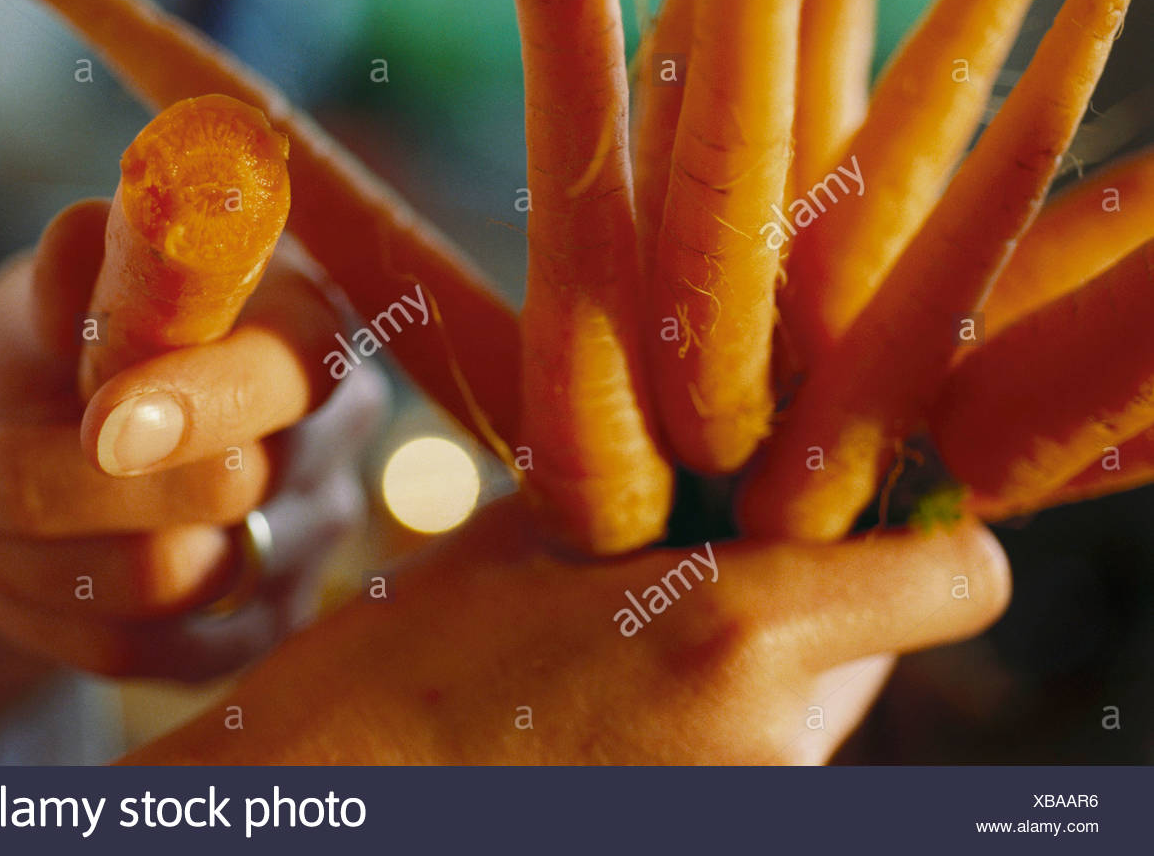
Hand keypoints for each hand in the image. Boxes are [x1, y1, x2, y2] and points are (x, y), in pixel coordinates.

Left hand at [0, 199, 386, 680]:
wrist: (58, 457)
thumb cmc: (67, 355)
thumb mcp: (51, 302)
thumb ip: (71, 277)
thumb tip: (85, 240)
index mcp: (305, 319)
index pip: (298, 364)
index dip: (202, 398)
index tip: (93, 423)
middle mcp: (336, 429)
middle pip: (230, 484)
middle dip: (60, 485)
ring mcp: (314, 534)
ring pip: (176, 578)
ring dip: (33, 554)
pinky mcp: (269, 622)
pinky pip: (151, 653)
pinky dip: (50, 620)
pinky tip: (9, 575)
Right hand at [125, 494, 1010, 763]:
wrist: (318, 809)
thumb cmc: (388, 672)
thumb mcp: (520, 545)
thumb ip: (646, 498)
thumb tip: (710, 455)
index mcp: (730, 634)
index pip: (955, 577)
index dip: (922, 526)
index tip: (842, 487)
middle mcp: (772, 743)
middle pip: (886, 639)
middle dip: (822, 586)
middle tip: (720, 545)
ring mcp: (752, 810)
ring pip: (825, 705)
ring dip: (770, 658)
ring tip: (644, 637)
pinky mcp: (720, 840)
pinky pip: (770, 756)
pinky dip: (727, 718)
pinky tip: (623, 702)